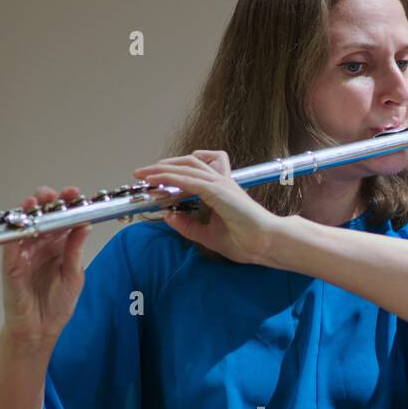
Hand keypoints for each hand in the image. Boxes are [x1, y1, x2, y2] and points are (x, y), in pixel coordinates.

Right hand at [1, 185, 91, 347]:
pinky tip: (20, 221)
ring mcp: (24, 253)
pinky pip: (10, 244)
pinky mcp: (11, 265)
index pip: (62, 220)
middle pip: (42, 217)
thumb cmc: (57, 305)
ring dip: (30, 211)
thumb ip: (76, 250)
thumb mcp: (74, 275)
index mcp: (57, 247)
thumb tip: (85, 224)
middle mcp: (40, 246)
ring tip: (37, 200)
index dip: (67, 205)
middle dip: (47, 202)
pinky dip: (14, 232)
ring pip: (25, 225)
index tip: (76, 194)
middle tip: (55, 194)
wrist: (41, 330)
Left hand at [132, 150, 281, 265]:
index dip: (170, 174)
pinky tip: (156, 182)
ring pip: (186, 167)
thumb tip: (168, 216)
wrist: (265, 244)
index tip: (152, 182)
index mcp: (220, 190)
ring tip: (143, 175)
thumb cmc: (245, 240)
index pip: (192, 173)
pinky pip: (189, 180)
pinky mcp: (219, 191)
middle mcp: (220, 182)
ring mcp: (221, 184)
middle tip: (142, 174)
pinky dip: (170, 179)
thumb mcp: (207, 234)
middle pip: (187, 164)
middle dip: (162, 166)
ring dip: (162, 169)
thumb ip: (188, 226)